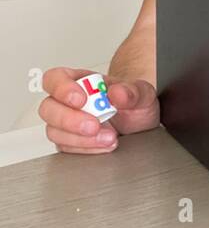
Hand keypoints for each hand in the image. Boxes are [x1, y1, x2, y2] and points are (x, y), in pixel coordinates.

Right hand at [38, 67, 159, 152]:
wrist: (139, 120)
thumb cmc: (132, 100)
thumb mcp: (141, 92)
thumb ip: (131, 91)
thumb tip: (117, 94)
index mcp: (79, 80)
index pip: (55, 78)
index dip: (62, 88)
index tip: (80, 99)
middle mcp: (67, 101)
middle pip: (48, 108)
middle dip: (69, 120)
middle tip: (94, 126)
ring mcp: (66, 122)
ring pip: (54, 131)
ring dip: (80, 138)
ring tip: (109, 137)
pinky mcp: (70, 141)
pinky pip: (67, 148)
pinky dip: (86, 148)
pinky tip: (104, 145)